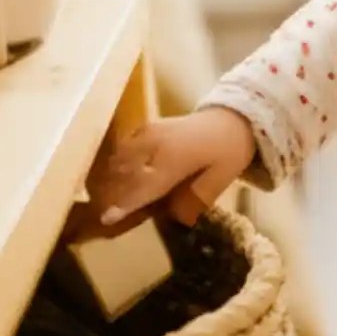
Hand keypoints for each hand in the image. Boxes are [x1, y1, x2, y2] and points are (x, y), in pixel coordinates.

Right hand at [80, 106, 256, 237]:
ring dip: (113, 177)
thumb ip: (198, 198)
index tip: (105, 218)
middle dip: (112, 192)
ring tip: (106, 197)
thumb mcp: (223, 177)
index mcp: (176, 157)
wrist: (233, 117)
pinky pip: (125, 146)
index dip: (125, 203)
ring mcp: (149, 131)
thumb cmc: (230, 150)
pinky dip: (119, 162)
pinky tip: (119, 176)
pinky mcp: (148, 126)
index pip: (145, 185)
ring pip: (120, 157)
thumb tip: (175, 217)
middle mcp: (156, 142)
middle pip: (125, 171)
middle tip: (103, 212)